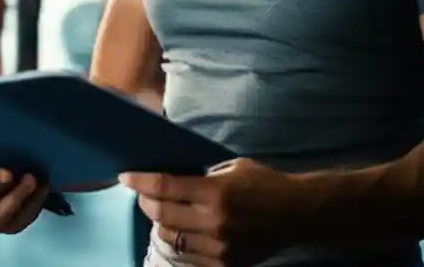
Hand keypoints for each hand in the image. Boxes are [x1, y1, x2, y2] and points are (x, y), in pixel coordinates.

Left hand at [120, 158, 292, 265]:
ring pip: (171, 238)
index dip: (140, 181)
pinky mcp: (225, 264)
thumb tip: (169, 172)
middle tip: (142, 193)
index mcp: (216, 193)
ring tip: (163, 212)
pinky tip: (181, 231)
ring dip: (161, 223)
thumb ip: (202, 174)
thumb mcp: (232, 167)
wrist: (297, 214)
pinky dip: (179, 243)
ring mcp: (219, 247)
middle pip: (161, 214)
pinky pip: (188, 256)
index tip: (126, 176)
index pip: (164, 187)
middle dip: (145, 201)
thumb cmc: (265, 184)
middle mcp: (215, 222)